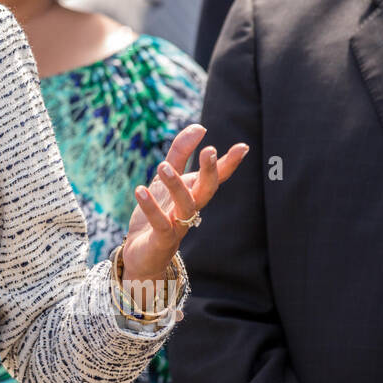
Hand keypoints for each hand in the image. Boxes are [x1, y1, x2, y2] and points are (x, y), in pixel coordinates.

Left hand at [121, 124, 248, 285]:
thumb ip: (180, 153)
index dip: (229, 163)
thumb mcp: (166, 179)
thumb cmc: (158, 214)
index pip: (216, 177)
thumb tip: (199, 127)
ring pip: (185, 206)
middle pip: (207, 190)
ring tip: (162, 166)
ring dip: (176, 186)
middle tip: (210, 151)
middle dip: (210, 172)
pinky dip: (151, 207)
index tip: (242, 147)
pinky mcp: (162, 239)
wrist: (141, 255)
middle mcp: (191, 209)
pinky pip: (160, 223)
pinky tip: (140, 190)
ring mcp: (179, 225)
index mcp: (194, 194)